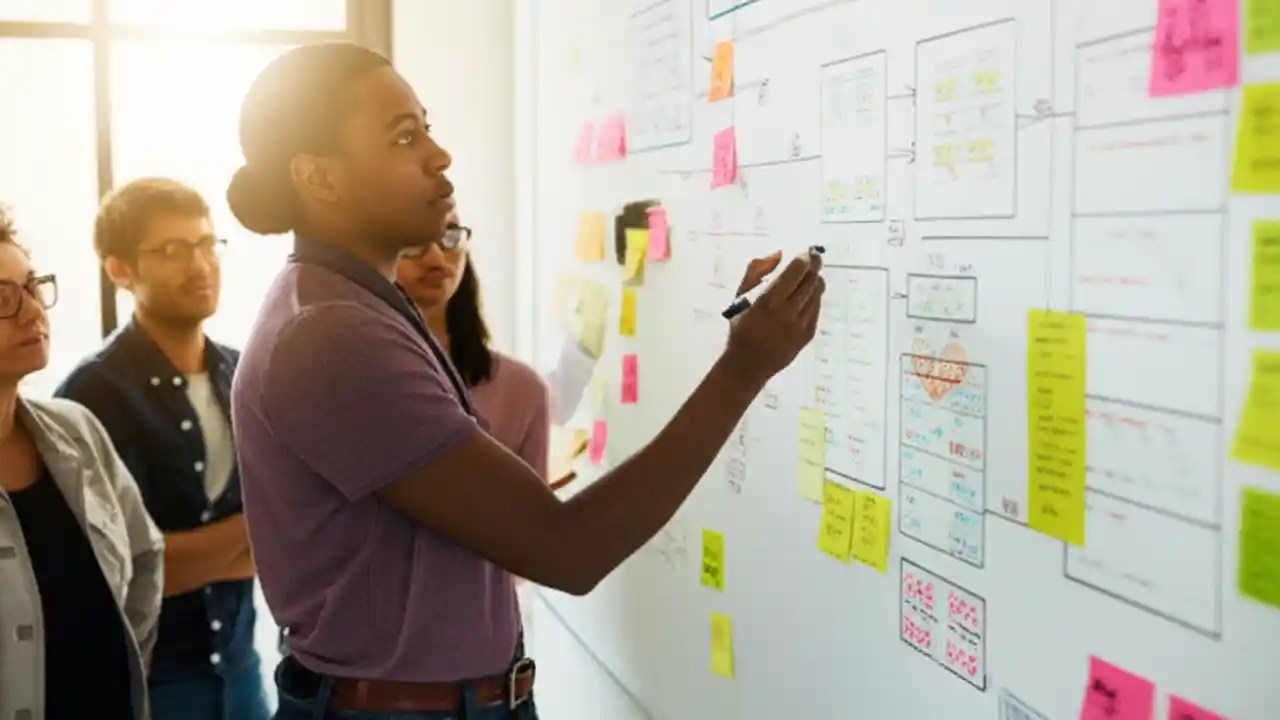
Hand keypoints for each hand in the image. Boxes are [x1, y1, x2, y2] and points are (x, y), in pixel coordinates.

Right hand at [722, 250, 823, 386]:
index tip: (807, 252)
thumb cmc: (741, 327)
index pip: (795, 272)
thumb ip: (756, 271)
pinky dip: (814, 298)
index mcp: (769, 300)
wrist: (748, 364)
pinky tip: (808, 295)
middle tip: (815, 257)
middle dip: (814, 266)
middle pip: (810, 281)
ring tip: (811, 275)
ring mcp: (800, 325)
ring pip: (817, 294)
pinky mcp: (807, 335)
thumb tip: (778, 254)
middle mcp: (788, 312)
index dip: (804, 259)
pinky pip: (816, 309)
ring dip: (816, 281)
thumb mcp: (740, 296)